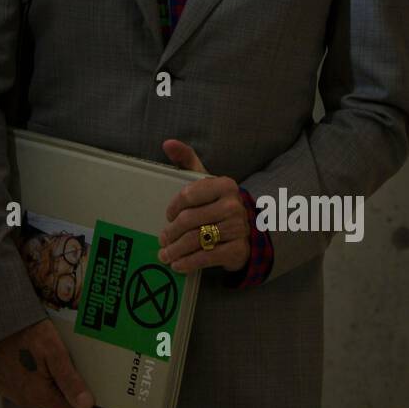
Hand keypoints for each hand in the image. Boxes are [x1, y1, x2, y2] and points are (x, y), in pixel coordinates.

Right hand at [0, 319, 94, 407]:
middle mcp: (21, 399)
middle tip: (58, 363)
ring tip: (41, 360)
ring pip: (36, 398)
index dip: (76, 395)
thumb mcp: (55, 351)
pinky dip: (25, 379)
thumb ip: (70, 380)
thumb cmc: (29, 332)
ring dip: (42, 385)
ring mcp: (8, 392)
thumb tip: (86, 405)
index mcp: (38, 395)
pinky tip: (26, 361)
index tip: (77, 376)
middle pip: (52, 405)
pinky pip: (19, 390)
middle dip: (59, 389)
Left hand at [156, 139, 250, 273]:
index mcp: (225, 185)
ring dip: (175, 250)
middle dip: (170, 232)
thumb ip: (186, 159)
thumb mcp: (205, 180)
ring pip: (196, 240)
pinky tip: (178, 265)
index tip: (167, 216)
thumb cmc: (217, 203)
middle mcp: (234, 206)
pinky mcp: (237, 250)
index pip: (189, 194)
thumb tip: (168, 143)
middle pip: (190, 220)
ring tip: (164, 254)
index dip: (174, 207)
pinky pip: (206, 257)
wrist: (246, 231)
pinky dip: (188, 263)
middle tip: (162, 240)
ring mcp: (237, 229)